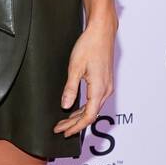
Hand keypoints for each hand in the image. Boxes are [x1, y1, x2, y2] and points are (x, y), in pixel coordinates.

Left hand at [54, 9, 115, 137]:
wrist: (101, 33)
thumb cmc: (89, 47)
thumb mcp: (75, 68)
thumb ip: (70, 88)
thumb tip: (66, 106)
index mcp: (99, 89)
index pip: (88, 116)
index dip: (75, 126)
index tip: (63, 132)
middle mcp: (105, 90)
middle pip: (90, 115)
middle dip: (74, 124)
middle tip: (59, 129)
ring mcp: (106, 86)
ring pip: (92, 108)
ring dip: (78, 117)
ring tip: (64, 122)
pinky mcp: (104, 82)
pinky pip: (94, 100)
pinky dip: (83, 108)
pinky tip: (74, 109)